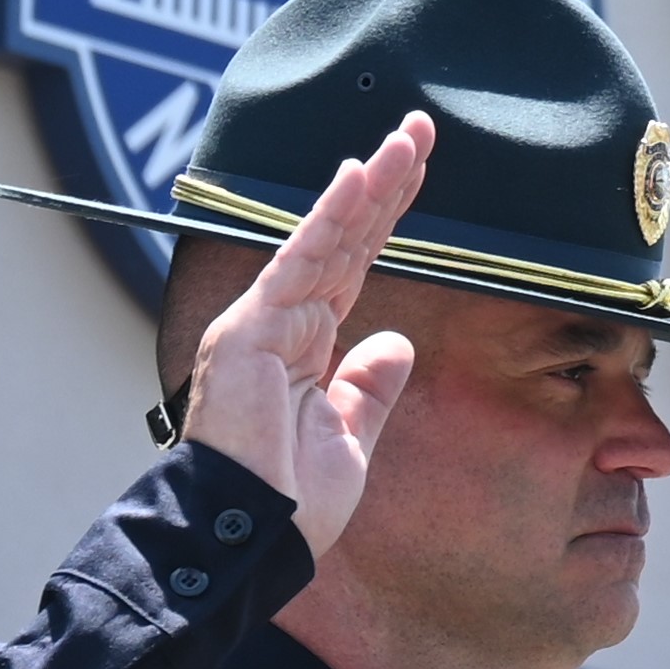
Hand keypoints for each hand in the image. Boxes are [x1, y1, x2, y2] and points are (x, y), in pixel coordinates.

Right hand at [182, 110, 432, 548]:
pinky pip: (301, 261)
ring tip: (404, 139)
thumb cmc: (290, 504)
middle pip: (343, 240)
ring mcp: (263, 322)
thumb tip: (395, 344)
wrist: (250, 537)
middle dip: (384, 186)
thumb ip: (368, 388)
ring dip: (368, 187)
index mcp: (304, 348)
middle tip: (419, 131)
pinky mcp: (252, 329)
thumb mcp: (348, 440)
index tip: (415, 173)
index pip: (353, 267)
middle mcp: (281, 324)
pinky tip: (360, 176)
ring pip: (326, 239)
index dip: (385, 219)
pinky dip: (331, 217)